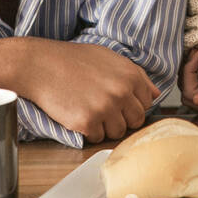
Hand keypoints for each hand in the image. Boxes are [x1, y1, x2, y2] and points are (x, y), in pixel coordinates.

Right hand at [16, 39, 160, 143]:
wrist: (41, 65)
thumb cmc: (74, 60)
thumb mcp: (110, 58)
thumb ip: (136, 75)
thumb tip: (156, 94)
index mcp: (131, 75)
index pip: (146, 103)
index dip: (131, 104)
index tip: (117, 101)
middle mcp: (122, 92)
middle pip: (135, 121)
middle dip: (121, 118)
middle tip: (102, 108)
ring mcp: (105, 108)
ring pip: (117, 132)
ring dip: (105, 126)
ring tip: (88, 109)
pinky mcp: (87, 122)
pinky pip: (97, 138)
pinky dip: (88, 131)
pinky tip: (78, 114)